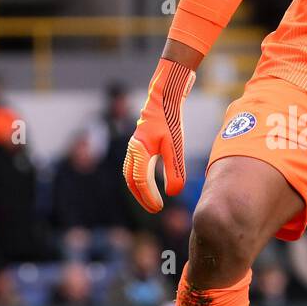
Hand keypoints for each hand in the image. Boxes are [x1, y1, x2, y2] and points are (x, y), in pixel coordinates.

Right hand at [123, 57, 195, 211]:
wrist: (165, 95)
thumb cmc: (170, 119)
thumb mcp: (175, 146)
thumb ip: (174, 170)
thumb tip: (173, 193)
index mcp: (138, 151)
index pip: (140, 181)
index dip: (149, 197)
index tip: (160, 208)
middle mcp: (133, 149)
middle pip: (131, 180)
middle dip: (141, 197)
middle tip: (154, 209)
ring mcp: (135, 146)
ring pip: (131, 174)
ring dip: (140, 189)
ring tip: (152, 200)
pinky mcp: (140, 143)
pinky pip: (135, 166)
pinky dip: (141, 178)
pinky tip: (152, 182)